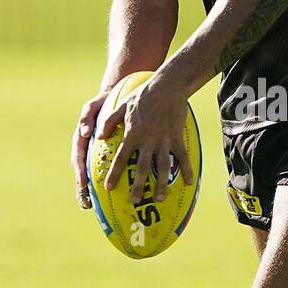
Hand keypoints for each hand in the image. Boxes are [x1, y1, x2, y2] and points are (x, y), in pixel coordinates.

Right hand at [71, 91, 108, 208]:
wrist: (113, 99)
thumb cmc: (102, 102)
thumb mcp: (93, 106)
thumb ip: (87, 118)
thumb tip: (85, 133)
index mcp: (81, 141)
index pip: (78, 159)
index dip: (80, 173)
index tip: (83, 184)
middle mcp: (86, 151)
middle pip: (83, 173)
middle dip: (83, 190)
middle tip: (87, 205)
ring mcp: (95, 155)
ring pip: (93, 176)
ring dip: (93, 193)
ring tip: (97, 209)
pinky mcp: (106, 157)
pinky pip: (106, 171)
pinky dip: (108, 184)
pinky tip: (116, 198)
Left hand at [100, 71, 194, 204]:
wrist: (167, 86)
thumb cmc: (142, 95)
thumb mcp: (121, 106)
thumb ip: (109, 123)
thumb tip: (99, 137)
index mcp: (132, 134)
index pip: (120, 158)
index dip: (114, 174)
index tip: (109, 188)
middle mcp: (147, 140)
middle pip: (141, 168)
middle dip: (138, 187)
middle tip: (135, 201)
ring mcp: (163, 140)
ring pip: (161, 167)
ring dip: (160, 184)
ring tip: (159, 198)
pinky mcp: (176, 137)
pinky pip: (182, 157)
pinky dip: (186, 170)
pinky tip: (188, 182)